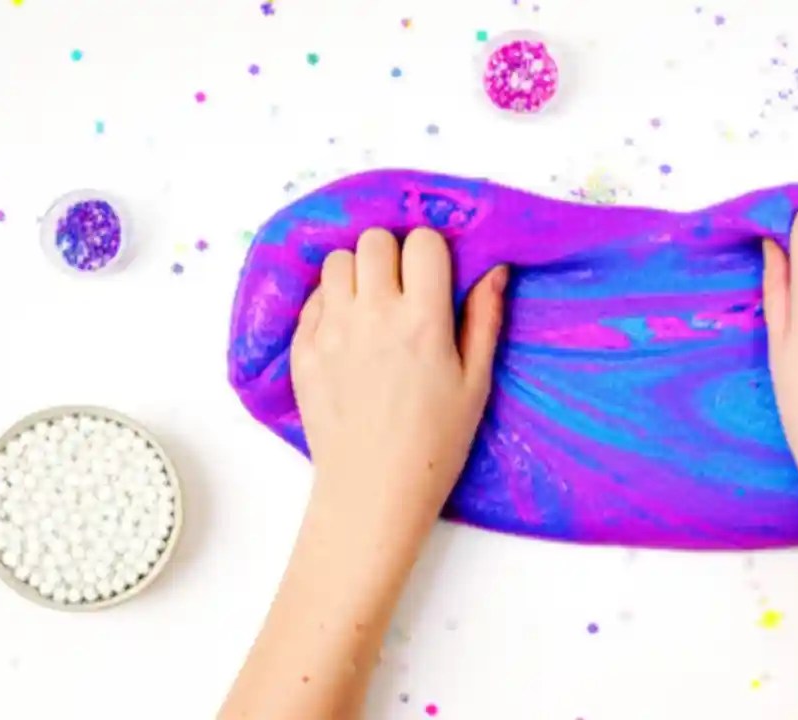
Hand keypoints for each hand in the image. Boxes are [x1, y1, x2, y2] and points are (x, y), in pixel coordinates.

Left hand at [291, 227, 507, 525]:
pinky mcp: (302, 348)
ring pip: (338, 261)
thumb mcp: (476, 382)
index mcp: (423, 319)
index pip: (423, 241)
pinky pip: (313, 298)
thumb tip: (494, 269)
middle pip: (375, 240)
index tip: (435, 276)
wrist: (373, 489)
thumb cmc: (436, 441)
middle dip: (393, 254)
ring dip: (358, 273)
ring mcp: (331, 329)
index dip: (432, 252)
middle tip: (403, 287)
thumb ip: (485, 319)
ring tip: (371, 304)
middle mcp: (373, 314)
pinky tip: (348, 332)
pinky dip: (331, 303)